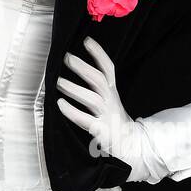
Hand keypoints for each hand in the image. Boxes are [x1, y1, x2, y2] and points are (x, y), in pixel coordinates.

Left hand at [54, 36, 164, 183]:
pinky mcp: (102, 132)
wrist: (132, 149)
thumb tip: (77, 67)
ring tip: (58, 81)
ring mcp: (107, 117)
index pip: (108, 69)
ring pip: (93, 99)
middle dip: (83, 67)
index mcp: (113, 94)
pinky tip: (60, 104)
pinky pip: (86, 120)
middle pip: (99, 81)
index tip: (86, 40)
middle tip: (67, 57)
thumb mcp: (110, 102)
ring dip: (74, 89)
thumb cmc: (115, 123)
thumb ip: (97, 87)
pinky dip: (73, 111)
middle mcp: (111, 103)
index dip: (99, 54)